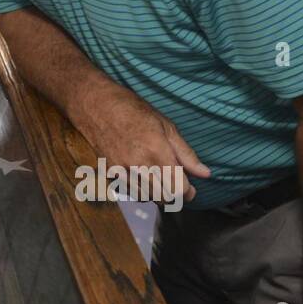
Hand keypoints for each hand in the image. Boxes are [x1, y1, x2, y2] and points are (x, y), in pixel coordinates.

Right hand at [73, 82, 209, 203]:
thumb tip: (205, 173)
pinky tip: (143, 176)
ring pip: (148, 198)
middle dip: (175, 194)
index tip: (190, 188)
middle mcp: (139, 164)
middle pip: (164, 197)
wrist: (97, 105)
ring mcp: (123, 170)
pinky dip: (142, 189)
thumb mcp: (166, 126)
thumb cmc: (133, 110)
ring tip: (160, 177)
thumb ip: (186, 153)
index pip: (178, 188)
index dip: (188, 192)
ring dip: (159, 193)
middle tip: (177, 183)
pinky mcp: (111, 173)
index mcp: (157, 150)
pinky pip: (132, 192)